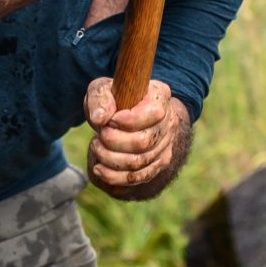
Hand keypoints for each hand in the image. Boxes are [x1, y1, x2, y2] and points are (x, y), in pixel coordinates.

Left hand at [85, 75, 183, 193]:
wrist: (123, 114)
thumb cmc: (113, 99)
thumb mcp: (102, 89)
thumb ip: (100, 99)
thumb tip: (100, 119)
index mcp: (160, 96)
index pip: (154, 113)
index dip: (127, 120)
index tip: (109, 121)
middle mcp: (169, 122)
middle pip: (144, 142)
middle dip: (114, 141)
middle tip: (99, 135)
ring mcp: (166, 145)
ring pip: (139, 162)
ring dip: (110, 159)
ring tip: (96, 147)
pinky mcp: (158, 163)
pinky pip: (138, 177)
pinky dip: (115, 177)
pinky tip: (99, 169)